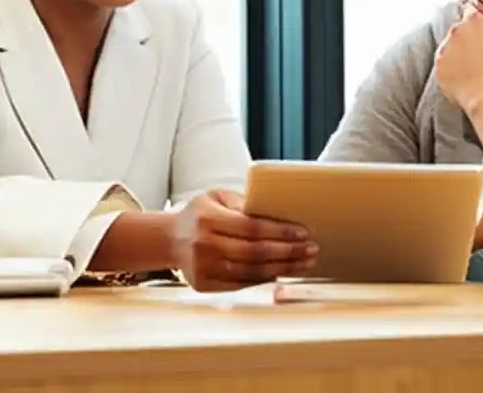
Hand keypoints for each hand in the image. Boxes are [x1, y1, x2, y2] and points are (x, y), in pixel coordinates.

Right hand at [167, 190, 317, 291]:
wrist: (171, 239)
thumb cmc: (200, 215)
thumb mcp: (217, 197)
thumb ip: (244, 204)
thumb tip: (278, 215)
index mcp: (208, 219)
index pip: (252, 227)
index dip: (280, 232)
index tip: (302, 232)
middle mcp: (205, 245)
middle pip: (256, 252)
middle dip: (289, 252)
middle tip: (311, 249)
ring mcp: (204, 268)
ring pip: (252, 271)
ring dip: (283, 268)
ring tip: (304, 263)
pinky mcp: (205, 285)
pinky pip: (242, 284)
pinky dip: (265, 279)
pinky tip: (282, 272)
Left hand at [434, 3, 482, 111]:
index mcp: (476, 21)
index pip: (472, 13)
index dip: (477, 24)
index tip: (480, 33)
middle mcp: (456, 30)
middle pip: (458, 30)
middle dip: (465, 40)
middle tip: (477, 55)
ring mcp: (444, 47)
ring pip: (448, 48)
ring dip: (455, 55)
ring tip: (470, 71)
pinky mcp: (437, 66)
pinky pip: (442, 65)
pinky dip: (449, 71)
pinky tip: (461, 81)